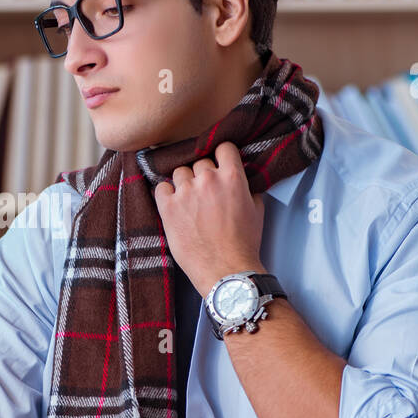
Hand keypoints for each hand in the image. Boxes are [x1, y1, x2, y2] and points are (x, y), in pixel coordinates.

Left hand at [153, 140, 265, 296]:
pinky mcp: (168, 207)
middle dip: (203, 174)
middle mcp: (208, 180)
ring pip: (179, 172)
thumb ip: (247, 188)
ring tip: (189, 200)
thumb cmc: (242, 244)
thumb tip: (241, 182)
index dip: (221, 155)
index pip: (223, 147)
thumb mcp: (257, 210)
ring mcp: (186, 192)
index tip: (218, 162)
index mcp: (232, 177)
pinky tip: (173, 204)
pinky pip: (160, 187)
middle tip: (205, 192)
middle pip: (200, 161)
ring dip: (184, 183)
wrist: (226, 270)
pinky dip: (165, 193)